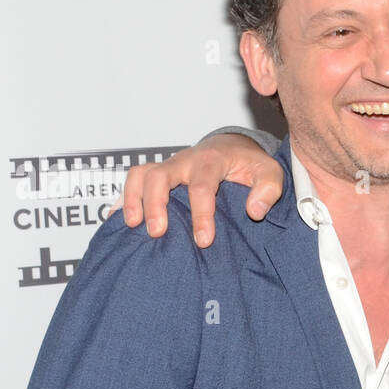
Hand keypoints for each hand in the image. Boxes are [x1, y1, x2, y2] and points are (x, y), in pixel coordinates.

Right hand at [120, 133, 284, 245]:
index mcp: (212, 160)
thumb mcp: (270, 173)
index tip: (204, 240)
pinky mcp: (159, 174)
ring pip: (140, 173)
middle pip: (160, 175)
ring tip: (133, 226)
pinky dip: (123, 198)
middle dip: (156, 204)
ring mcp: (169, 166)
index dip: (201, 214)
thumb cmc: (250, 164)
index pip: (202, 186)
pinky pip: (134, 180)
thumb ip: (268, 190)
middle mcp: (185, 160)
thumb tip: (254, 211)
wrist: (234, 148)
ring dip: (132, 198)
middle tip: (158, 232)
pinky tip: (118, 220)